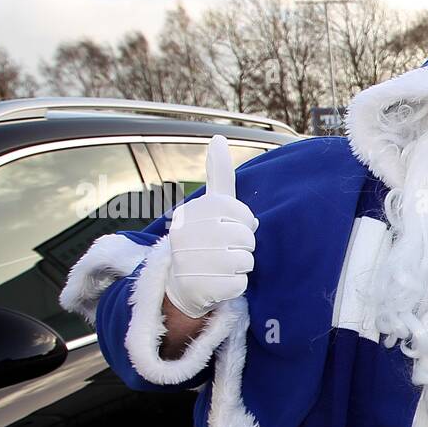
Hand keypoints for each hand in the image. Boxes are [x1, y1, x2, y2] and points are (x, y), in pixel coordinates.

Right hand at [164, 135, 258, 318]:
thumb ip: (218, 176)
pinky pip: (240, 284)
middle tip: (225, 251)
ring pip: (246, 261)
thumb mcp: (210, 206)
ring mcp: (191, 262)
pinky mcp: (201, 288)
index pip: (243, 215)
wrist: (180, 283)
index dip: (244, 225)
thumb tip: (218, 138)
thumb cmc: (204, 239)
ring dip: (241, 267)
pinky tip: (218, 282)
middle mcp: (186, 234)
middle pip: (247, 239)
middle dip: (243, 247)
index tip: (229, 229)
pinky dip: (236, 286)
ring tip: (221, 266)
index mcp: (192, 212)